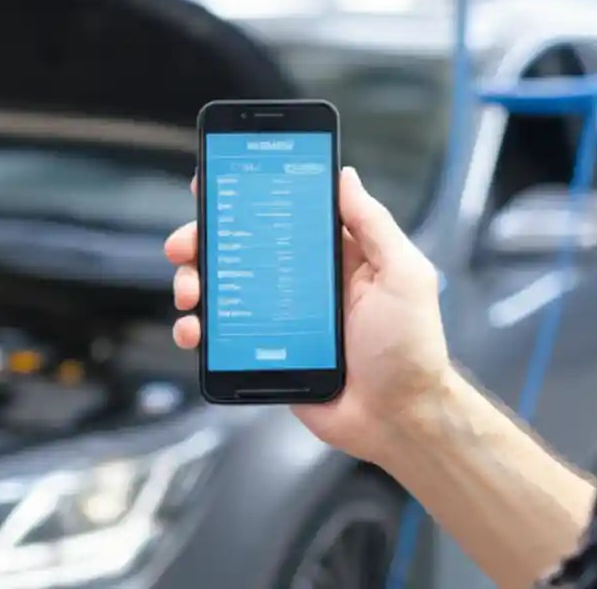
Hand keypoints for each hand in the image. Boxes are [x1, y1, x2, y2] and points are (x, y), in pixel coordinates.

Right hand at [164, 167, 452, 463]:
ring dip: (193, 282)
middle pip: (241, 249)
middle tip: (186, 243)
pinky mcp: (265, 353)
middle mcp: (302, 283)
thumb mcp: (403, 274)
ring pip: (222, 290)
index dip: (248, 198)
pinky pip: (222, 336)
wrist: (398, 419)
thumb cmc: (411, 349)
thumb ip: (373, 223)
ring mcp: (280, 319)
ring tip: (188, 291)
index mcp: (334, 257)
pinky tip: (195, 330)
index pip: (284, 215)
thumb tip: (345, 176)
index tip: (216, 185)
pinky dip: (198, 329)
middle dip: (204, 239)